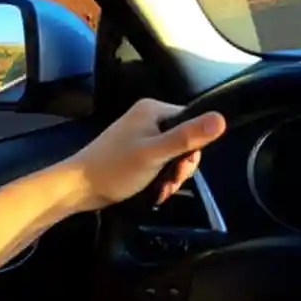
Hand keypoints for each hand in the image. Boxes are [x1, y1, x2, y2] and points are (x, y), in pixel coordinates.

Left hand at [63, 98, 225, 210]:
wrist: (77, 189)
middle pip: (184, 141)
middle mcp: (148, 118)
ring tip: (160, 190)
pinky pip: (160, 162)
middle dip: (181, 167)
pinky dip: (160, 178)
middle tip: (169, 183)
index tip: (182, 169)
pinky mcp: (135, 152)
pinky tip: (154, 191)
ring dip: (171, 176)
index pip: (192, 122)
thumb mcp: (155, 154)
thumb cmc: (115, 169)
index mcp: (154, 109)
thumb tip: (222, 118)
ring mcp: (141, 135)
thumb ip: (187, 137)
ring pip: (173, 155)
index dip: (193, 148)